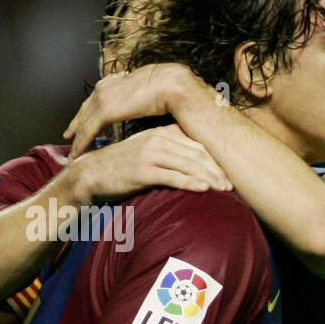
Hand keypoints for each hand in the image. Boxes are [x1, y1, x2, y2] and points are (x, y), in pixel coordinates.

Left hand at [64, 64, 211, 157]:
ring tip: (71, 151)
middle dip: (78, 122)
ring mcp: (103, 98)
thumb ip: (149, 103)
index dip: (92, 110)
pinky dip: (81, 144)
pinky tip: (76, 155)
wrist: (175, 86)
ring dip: (77, 137)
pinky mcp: (105, 110)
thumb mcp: (157, 97)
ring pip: (84, 122)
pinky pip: (88, 131)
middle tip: (69, 134)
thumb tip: (156, 112)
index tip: (86, 119)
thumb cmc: (174, 92)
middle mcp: (106, 87)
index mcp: (118, 82)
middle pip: (86, 108)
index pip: (99, 98)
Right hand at [67, 124, 230, 200]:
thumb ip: (170, 152)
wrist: (92, 174)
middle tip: (232, 186)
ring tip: (224, 190)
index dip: (216, 159)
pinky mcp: (142, 170)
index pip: (196, 143)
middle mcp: (157, 139)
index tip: (230, 173)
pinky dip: (189, 183)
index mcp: (161, 133)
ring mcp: (149, 154)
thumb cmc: (123, 167)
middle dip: (217, 170)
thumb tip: (197, 162)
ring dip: (209, 178)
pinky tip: (203, 190)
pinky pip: (172, 177)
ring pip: (188, 165)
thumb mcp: (148, 152)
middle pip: (196, 154)